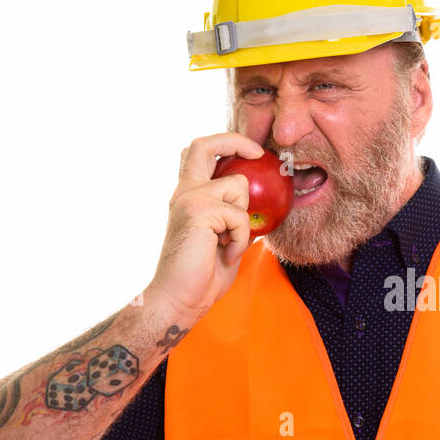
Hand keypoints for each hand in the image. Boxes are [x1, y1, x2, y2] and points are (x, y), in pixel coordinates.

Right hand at [148, 132, 265, 319]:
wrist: (179, 299)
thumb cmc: (202, 276)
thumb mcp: (225, 238)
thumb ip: (234, 217)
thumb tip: (260, 206)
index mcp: (188, 196)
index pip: (200, 154)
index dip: (227, 143)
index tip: (253, 153)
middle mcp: (185, 192)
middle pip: (204, 144)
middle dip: (235, 141)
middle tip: (258, 154)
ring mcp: (189, 199)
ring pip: (238, 185)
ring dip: (244, 217)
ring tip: (230, 243)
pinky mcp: (199, 210)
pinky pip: (240, 214)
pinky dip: (241, 237)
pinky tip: (227, 253)